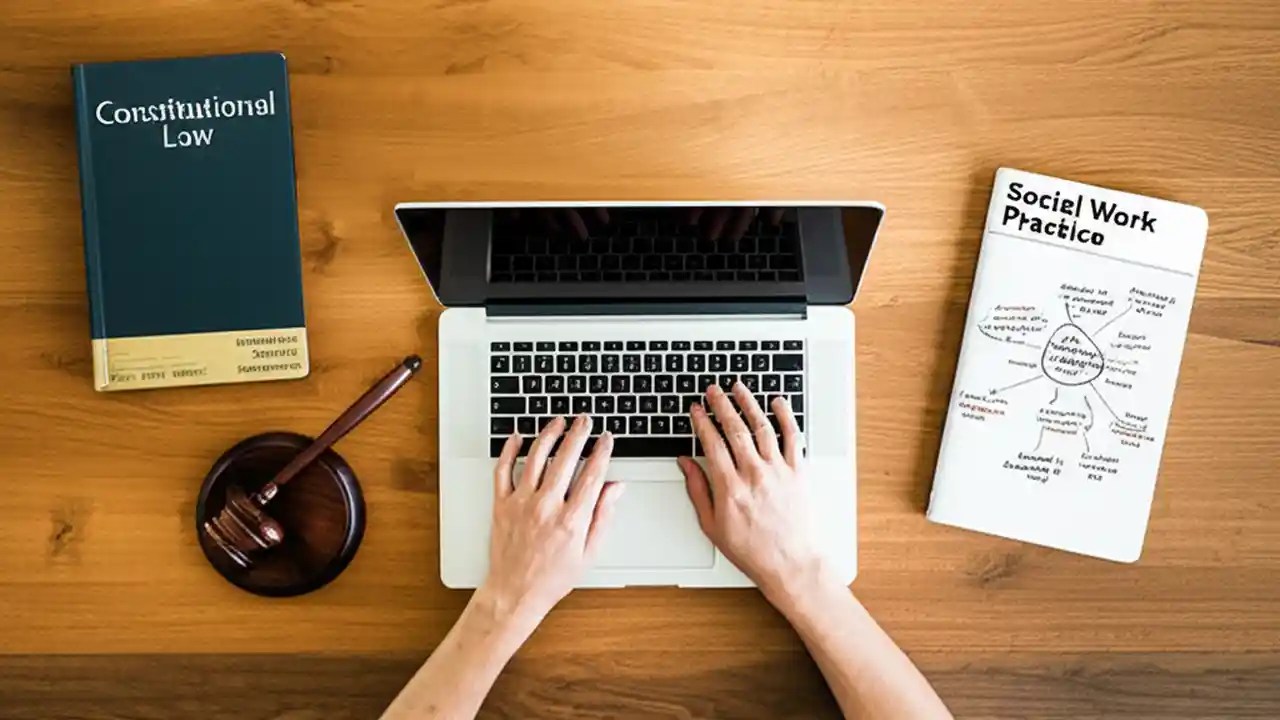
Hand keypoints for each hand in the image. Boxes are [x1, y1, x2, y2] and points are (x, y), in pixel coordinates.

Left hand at [479, 415, 623, 629]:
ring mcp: (521, 503)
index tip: (607, 439)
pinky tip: (518, 437)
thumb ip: (603, 516)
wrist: (515, 593)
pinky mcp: (501, 505)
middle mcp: (546, 507)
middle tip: (585, 420)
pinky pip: (502, 470)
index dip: (602, 451)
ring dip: (549, 434)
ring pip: (536, 457)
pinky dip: (509, 450)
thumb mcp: (589, 552)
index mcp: (572, 520)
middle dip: (578, 434)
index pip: (592, 474)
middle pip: (565, 458)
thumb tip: (615, 489)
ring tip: (558, 421)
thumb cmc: (552, 577)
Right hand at [678, 382, 833, 602]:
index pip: (712, 443)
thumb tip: (686, 463)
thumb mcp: (712, 525)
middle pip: (735, 429)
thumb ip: (698, 490)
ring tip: (739, 388)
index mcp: (730, 488)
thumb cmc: (752, 549)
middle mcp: (754, 475)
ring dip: (749, 403)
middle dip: (721, 405)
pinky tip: (778, 403)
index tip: (696, 410)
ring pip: (762, 427)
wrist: (790, 563)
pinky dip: (786, 417)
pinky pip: (793, 437)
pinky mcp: (798, 472)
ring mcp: (778, 471)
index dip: (702, 422)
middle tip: (713, 391)